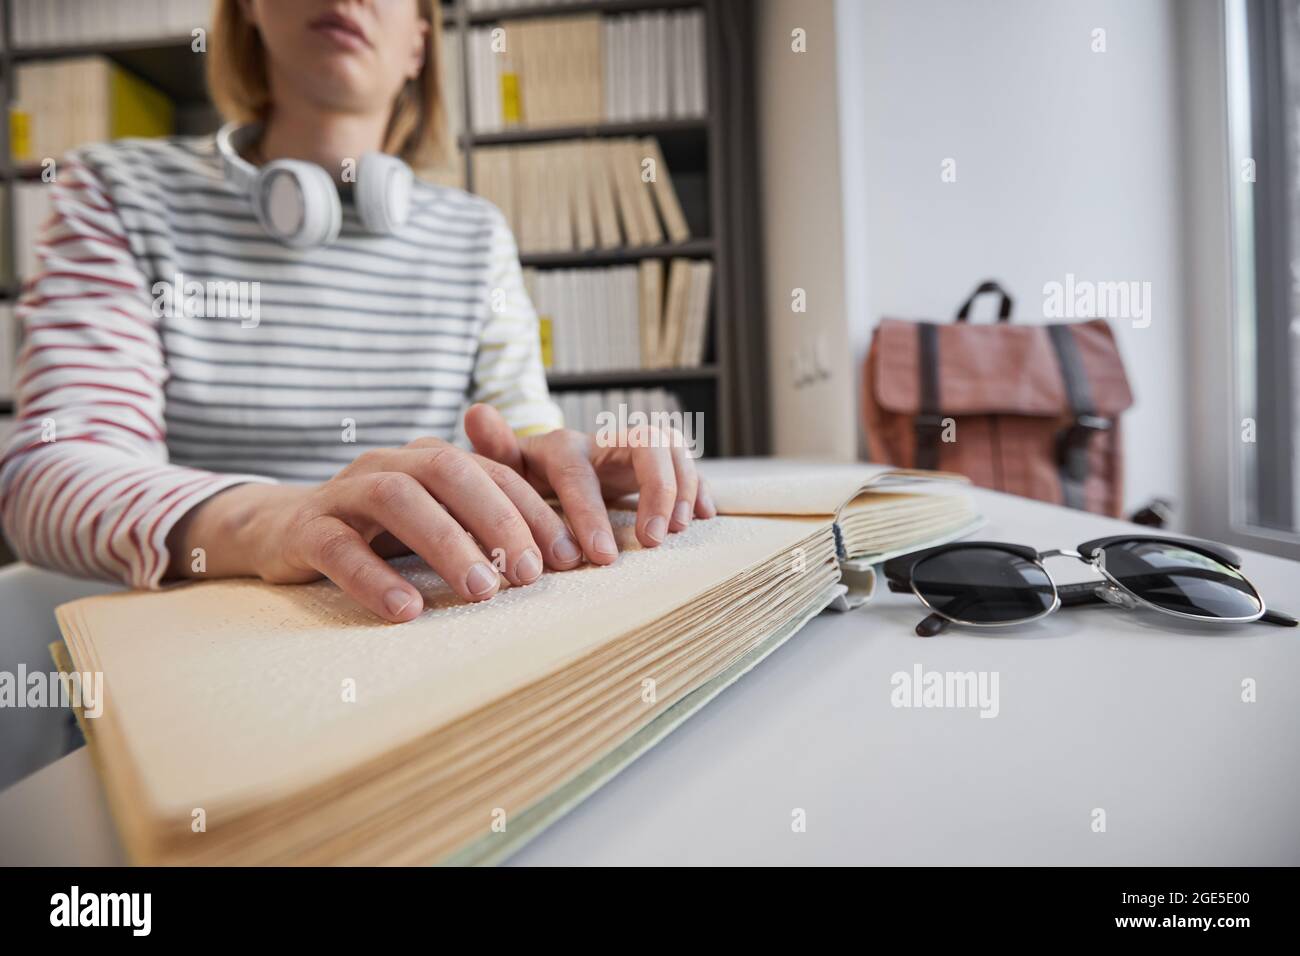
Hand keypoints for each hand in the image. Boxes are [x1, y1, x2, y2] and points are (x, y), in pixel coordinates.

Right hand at [167, 437, 587, 621]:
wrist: (278, 529)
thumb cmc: (378, 532)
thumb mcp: (435, 521)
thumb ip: (484, 526)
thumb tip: (563, 558)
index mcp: (429, 459)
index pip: (493, 471)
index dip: (535, 510)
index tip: (570, 556)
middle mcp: (390, 465)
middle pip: (450, 472)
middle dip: (498, 520)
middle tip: (530, 574)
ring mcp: (343, 492)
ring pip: (397, 500)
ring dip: (446, 544)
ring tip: (481, 591)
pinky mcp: (305, 529)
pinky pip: (339, 548)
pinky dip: (374, 578)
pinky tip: (406, 611)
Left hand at [464, 403, 715, 565]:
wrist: (546, 468)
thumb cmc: (524, 476)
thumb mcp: (504, 468)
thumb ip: (495, 449)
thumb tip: (475, 411)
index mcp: (564, 446)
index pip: (581, 473)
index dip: (591, 513)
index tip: (601, 556)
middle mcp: (605, 441)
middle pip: (646, 445)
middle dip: (656, 493)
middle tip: (654, 541)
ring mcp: (635, 449)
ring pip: (672, 448)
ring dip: (681, 488)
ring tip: (678, 530)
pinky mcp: (657, 463)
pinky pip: (688, 463)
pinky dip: (699, 486)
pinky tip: (705, 515)